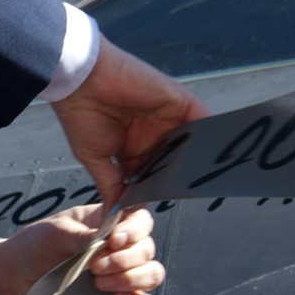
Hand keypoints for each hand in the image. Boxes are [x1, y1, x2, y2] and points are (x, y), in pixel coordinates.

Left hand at [0, 202, 165, 294]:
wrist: (14, 280)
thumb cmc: (33, 247)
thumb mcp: (53, 232)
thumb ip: (82, 235)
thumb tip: (105, 240)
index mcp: (107, 221)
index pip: (139, 219)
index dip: (134, 230)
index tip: (113, 240)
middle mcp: (119, 247)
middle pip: (147, 248)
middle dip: (125, 259)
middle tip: (95, 266)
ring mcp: (120, 274)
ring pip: (151, 273)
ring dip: (131, 279)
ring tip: (99, 282)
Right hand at [51, 37, 207, 203]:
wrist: (80, 80)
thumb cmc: (80, 114)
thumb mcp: (95, 159)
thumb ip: (112, 186)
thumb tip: (117, 214)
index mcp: (132, 149)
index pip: (153, 176)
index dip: (157, 190)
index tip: (163, 204)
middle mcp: (152, 134)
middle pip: (175, 160)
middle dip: (180, 177)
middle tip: (189, 193)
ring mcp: (166, 118)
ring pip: (191, 142)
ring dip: (198, 158)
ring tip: (207, 177)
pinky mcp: (178, 102)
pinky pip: (202, 121)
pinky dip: (209, 136)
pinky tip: (214, 152)